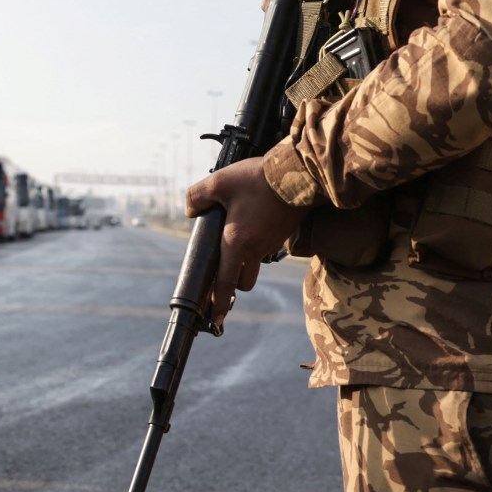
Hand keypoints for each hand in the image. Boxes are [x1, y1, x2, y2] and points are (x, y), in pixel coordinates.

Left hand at [184, 157, 304, 329]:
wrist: (300, 173)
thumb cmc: (258, 179)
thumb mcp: (218, 182)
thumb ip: (197, 197)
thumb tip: (191, 211)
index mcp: (237, 242)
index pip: (225, 282)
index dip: (219, 302)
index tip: (215, 318)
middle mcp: (255, 249)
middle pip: (243, 281)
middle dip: (233, 282)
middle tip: (222, 271)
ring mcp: (271, 243)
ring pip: (255, 265)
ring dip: (245, 263)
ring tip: (236, 240)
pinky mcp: (282, 234)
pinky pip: (266, 248)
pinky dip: (257, 244)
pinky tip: (252, 222)